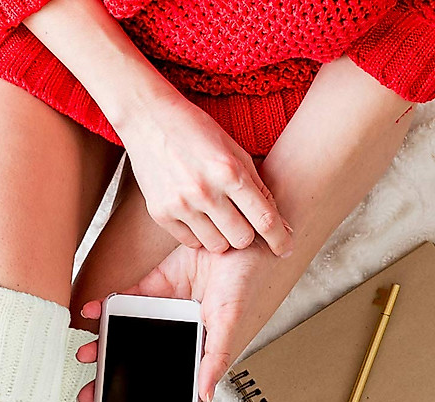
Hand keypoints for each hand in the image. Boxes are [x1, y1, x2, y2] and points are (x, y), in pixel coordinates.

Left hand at [75, 240, 292, 401]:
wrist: (241, 236)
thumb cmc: (246, 279)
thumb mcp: (229, 324)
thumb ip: (215, 359)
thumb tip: (205, 396)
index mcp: (195, 346)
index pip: (164, 376)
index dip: (142, 392)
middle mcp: (177, 331)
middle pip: (139, 357)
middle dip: (113, 374)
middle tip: (89, 392)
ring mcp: (164, 309)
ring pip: (127, 331)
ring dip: (103, 342)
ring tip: (85, 354)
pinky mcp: (155, 285)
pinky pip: (126, 299)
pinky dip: (105, 306)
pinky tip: (89, 312)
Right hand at [115, 90, 293, 257]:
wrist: (149, 118)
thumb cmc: (198, 132)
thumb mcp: (234, 151)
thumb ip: (256, 187)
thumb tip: (280, 225)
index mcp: (230, 171)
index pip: (264, 219)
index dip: (280, 239)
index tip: (286, 250)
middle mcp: (205, 191)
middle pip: (242, 239)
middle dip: (246, 234)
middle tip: (241, 221)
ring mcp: (181, 204)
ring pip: (217, 246)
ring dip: (222, 237)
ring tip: (216, 216)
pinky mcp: (161, 213)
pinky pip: (191, 242)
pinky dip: (198, 234)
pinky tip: (195, 214)